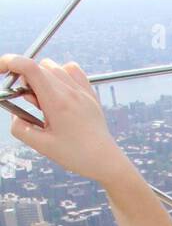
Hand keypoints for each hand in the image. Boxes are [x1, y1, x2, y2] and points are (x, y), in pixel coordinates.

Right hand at [0, 55, 128, 185]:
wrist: (107, 162)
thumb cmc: (77, 156)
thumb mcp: (43, 147)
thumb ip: (21, 129)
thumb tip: (14, 115)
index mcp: (57, 103)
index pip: (28, 67)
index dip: (9, 63)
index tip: (1, 70)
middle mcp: (70, 92)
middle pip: (38, 67)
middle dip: (25, 80)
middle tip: (30, 103)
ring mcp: (82, 91)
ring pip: (53, 66)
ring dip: (42, 77)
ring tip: (45, 102)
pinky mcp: (90, 94)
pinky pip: (72, 70)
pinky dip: (60, 74)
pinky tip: (59, 92)